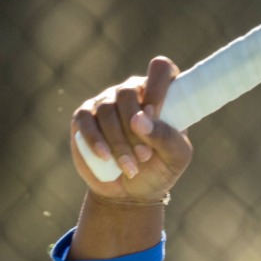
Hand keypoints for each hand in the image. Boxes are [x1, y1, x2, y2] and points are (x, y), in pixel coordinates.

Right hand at [69, 57, 192, 198]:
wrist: (131, 190)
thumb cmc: (160, 167)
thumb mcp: (176, 157)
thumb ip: (166, 137)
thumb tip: (138, 120)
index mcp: (161, 94)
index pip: (160, 69)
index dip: (158, 86)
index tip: (154, 113)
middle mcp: (132, 92)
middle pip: (128, 92)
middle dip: (136, 128)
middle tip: (145, 155)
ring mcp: (106, 102)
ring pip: (107, 109)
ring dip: (119, 142)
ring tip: (131, 167)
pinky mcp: (84, 117)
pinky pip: (86, 121)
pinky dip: (96, 140)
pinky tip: (106, 157)